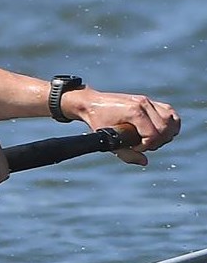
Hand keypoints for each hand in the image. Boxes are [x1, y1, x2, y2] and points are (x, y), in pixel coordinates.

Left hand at [64, 89, 181, 165]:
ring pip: (172, 119)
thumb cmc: (97, 121)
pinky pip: (170, 113)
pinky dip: (170, 124)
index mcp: (134, 112)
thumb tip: (144, 162)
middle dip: (157, 142)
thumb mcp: (107, 140)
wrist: (91, 103)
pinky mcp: (150, 101)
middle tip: (144, 146)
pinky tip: (161, 132)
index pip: (153, 134)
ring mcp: (148, 101)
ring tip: (152, 140)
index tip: (136, 148)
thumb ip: (126, 154)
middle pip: (166, 128)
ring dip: (167, 133)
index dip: (146, 146)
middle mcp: (144, 104)